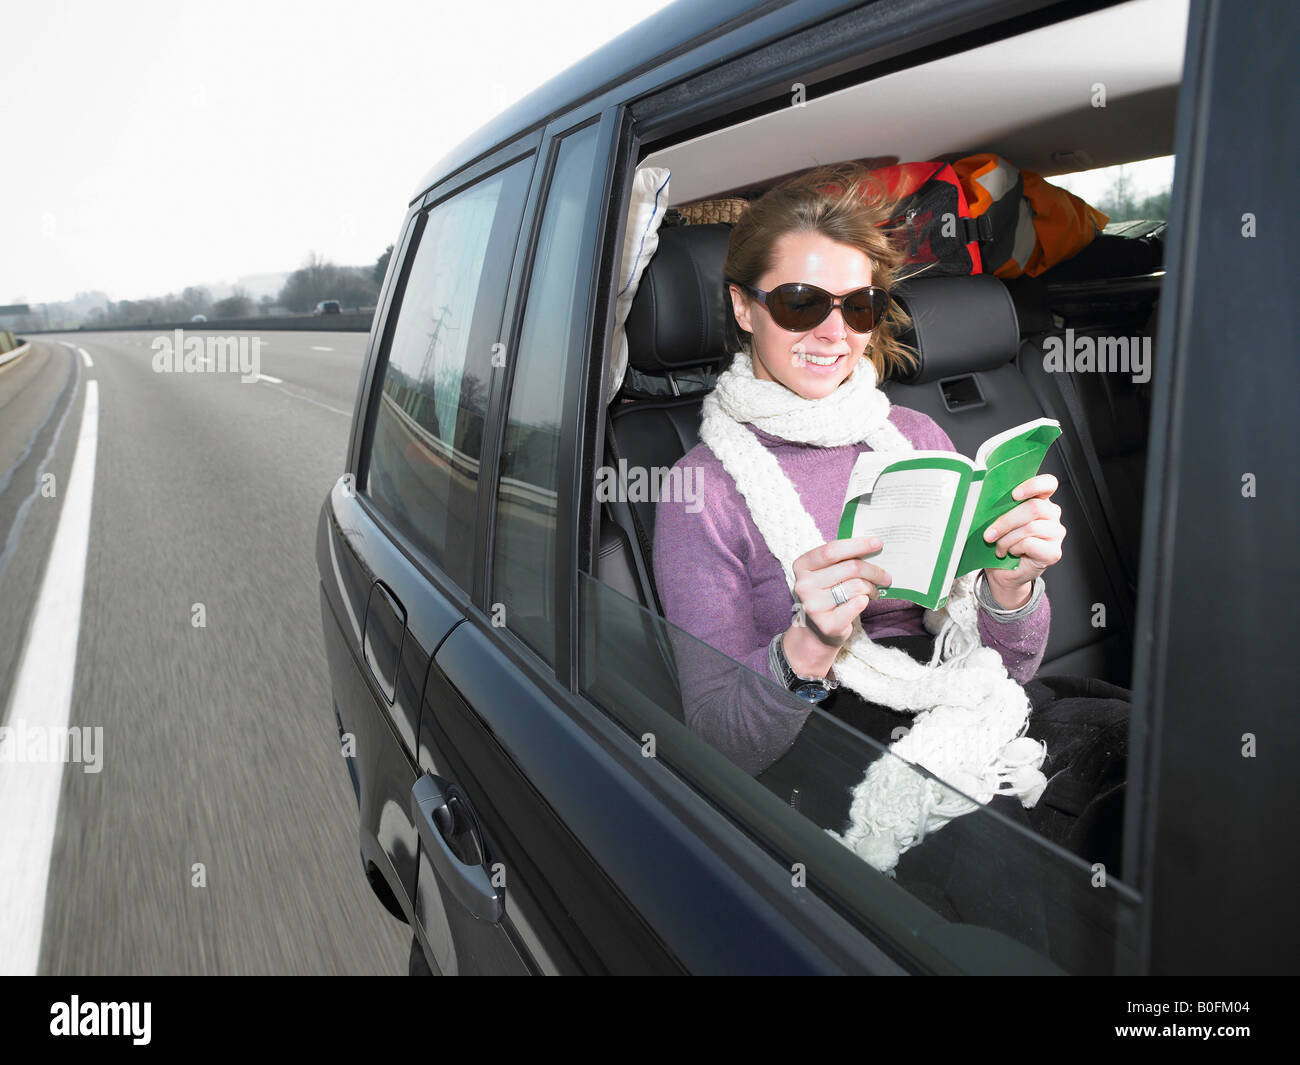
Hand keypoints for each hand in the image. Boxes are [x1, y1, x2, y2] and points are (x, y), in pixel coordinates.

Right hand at [784, 536, 891, 676]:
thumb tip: (872, 545)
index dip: (857, 545)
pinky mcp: (827, 624)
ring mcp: (813, 605)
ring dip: (871, 588)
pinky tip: (864, 601)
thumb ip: (842, 559)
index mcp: (802, 566)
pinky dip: (865, 601)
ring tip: (873, 592)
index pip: (832, 550)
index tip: (877, 543)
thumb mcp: (828, 572)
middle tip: (885, 576)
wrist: (818, 630)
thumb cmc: (828, 594)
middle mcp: (804, 585)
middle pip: (849, 567)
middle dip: (873, 570)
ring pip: (856, 586)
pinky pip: (857, 604)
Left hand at [981, 473, 1065, 608]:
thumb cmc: (1000, 541)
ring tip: (999, 547)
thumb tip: (985, 498)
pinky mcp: (1054, 552)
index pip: (1048, 483)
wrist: (1002, 571)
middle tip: (989, 534)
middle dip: (1006, 521)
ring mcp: (1055, 533)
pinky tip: (1011, 553)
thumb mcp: (998, 519)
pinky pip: (1031, 544)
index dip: (1033, 485)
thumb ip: (1000, 506)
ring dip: (1007, 539)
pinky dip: (1015, 548)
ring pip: (1030, 527)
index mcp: (1040, 500)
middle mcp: (1052, 514)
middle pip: (1034, 507)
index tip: (1014, 494)